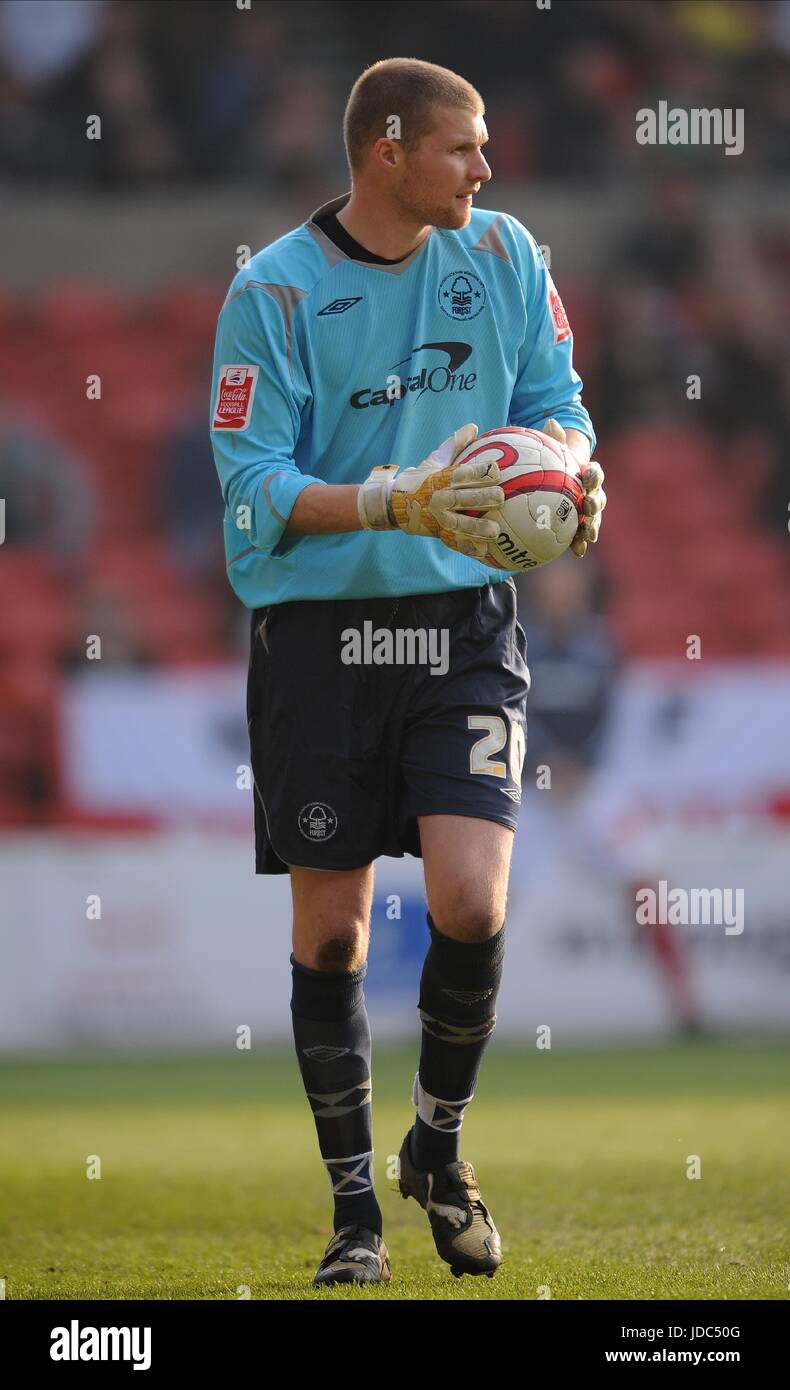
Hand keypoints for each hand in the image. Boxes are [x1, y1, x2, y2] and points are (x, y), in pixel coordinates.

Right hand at [357, 422, 504, 559]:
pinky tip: (482, 551)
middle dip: (481, 498)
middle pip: (462, 498)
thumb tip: (474, 427)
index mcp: (441, 478)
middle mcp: (439, 498)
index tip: (496, 469)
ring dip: (476, 528)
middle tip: (500, 498)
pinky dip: (467, 547)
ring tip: (495, 531)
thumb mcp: (434, 460)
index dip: (478, 471)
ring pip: (459, 523)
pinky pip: (453, 542)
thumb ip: (455, 445)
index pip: (461, 473)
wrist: (394, 505)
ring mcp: (438, 518)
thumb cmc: (420, 480)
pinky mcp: (438, 533)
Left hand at [542, 418, 605, 557]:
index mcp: (588, 475)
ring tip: (588, 534)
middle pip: (598, 498)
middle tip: (588, 506)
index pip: (594, 474)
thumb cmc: (553, 464)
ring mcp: (586, 512)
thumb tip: (551, 422)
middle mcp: (591, 493)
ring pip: (593, 519)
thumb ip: (553, 439)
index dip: (594, 475)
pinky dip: (580, 542)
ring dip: (592, 526)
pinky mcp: (578, 526)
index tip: (588, 473)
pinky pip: (580, 535)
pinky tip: (577, 551)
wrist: (553, 482)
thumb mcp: (551, 450)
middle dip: (595, 504)